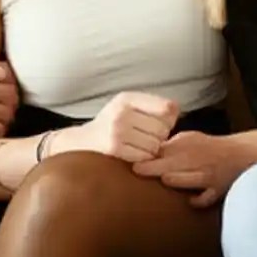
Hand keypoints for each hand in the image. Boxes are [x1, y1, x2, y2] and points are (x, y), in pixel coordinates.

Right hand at [51, 92, 177, 162]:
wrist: (80, 143)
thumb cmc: (110, 125)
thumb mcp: (125, 107)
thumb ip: (150, 106)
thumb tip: (176, 112)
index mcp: (127, 98)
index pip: (168, 107)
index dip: (168, 119)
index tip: (157, 124)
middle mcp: (121, 111)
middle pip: (164, 128)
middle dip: (159, 137)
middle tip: (144, 138)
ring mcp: (117, 130)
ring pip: (156, 144)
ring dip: (151, 150)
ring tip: (137, 146)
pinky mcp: (114, 148)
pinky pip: (145, 157)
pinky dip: (143, 159)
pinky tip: (132, 154)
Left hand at [132, 132, 254, 208]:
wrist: (241, 155)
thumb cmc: (209, 148)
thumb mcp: (188, 138)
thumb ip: (169, 146)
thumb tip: (145, 151)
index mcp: (186, 145)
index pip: (159, 151)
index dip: (144, 157)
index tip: (131, 161)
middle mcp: (195, 159)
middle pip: (166, 164)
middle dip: (150, 168)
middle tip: (137, 170)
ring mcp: (206, 175)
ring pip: (181, 179)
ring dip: (171, 180)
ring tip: (165, 180)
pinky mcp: (217, 190)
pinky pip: (203, 198)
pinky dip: (195, 200)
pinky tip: (189, 200)